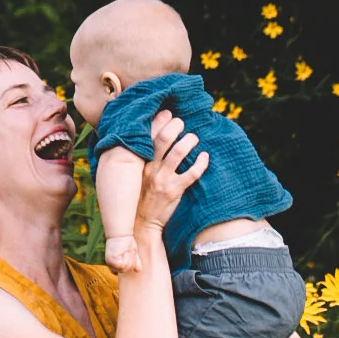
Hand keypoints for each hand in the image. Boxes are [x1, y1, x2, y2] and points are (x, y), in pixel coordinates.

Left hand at [104, 234, 145, 276]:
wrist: (121, 234)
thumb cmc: (127, 242)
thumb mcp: (133, 253)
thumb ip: (135, 262)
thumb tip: (138, 270)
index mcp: (114, 264)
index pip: (123, 271)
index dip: (129, 265)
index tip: (129, 254)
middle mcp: (110, 265)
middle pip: (125, 270)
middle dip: (131, 261)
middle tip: (129, 251)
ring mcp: (110, 263)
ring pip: (124, 268)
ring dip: (129, 259)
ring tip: (126, 251)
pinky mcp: (111, 260)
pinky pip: (123, 265)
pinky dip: (126, 258)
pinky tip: (124, 251)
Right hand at [135, 110, 207, 237]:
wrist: (141, 224)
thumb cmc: (138, 196)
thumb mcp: (134, 175)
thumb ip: (140, 158)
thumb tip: (148, 138)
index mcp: (138, 162)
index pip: (148, 135)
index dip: (159, 121)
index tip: (168, 113)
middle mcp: (149, 167)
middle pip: (163, 138)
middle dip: (175, 126)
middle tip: (182, 122)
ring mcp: (162, 179)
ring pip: (178, 152)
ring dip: (189, 140)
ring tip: (194, 138)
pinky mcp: (174, 190)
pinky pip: (192, 173)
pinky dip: (201, 163)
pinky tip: (204, 157)